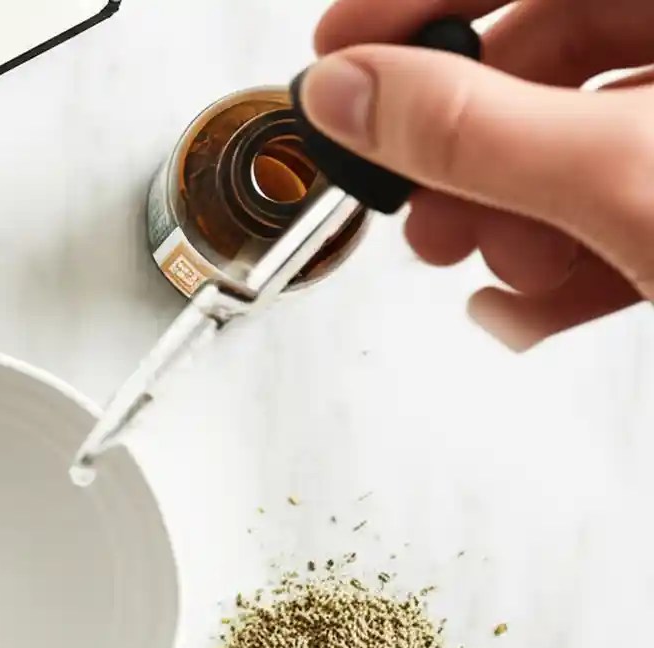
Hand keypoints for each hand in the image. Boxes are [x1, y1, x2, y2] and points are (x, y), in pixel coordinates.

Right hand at [304, 0, 653, 350]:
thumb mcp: (619, 173)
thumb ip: (468, 129)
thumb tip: (348, 94)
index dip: (413, 3)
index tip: (338, 51)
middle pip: (542, 59)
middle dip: (460, 147)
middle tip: (410, 193)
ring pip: (577, 141)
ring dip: (502, 216)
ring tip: (486, 261)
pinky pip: (621, 204)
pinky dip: (567, 258)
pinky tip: (531, 304)